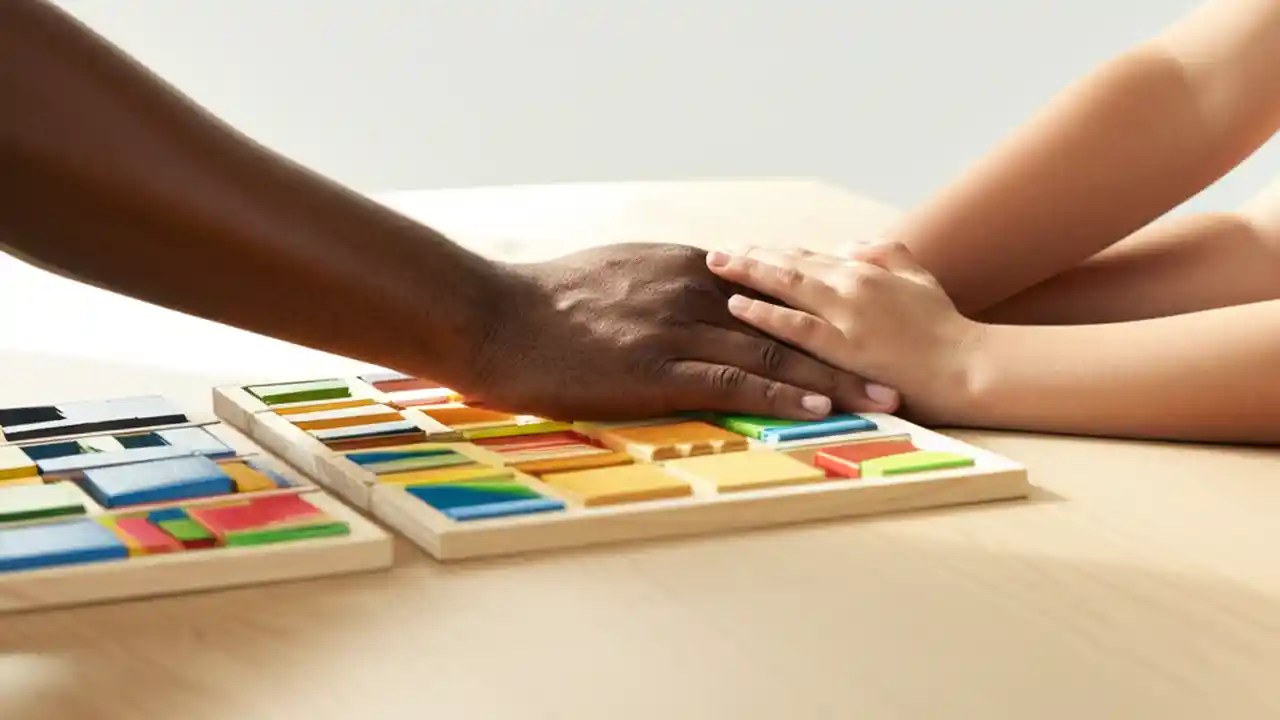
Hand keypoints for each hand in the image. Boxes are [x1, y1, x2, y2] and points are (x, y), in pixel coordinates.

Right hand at [457, 243, 899, 420]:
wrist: (499, 318)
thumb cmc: (550, 299)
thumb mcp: (617, 269)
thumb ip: (664, 278)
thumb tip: (696, 286)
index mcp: (685, 268)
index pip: (771, 290)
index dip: (822, 311)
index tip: (863, 326)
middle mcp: (693, 293)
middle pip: (788, 322)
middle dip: (848, 345)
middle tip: (896, 366)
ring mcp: (678, 331)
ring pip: (773, 354)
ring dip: (833, 377)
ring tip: (881, 396)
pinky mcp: (658, 370)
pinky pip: (733, 384)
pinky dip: (781, 397)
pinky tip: (818, 410)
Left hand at [705, 241, 980, 422]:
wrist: (969, 367)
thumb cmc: (945, 328)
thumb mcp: (918, 278)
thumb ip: (885, 255)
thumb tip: (850, 246)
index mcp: (866, 270)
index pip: (808, 256)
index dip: (773, 251)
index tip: (744, 248)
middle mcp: (852, 284)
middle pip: (790, 263)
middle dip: (751, 256)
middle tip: (715, 252)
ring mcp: (847, 313)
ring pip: (787, 285)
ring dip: (748, 273)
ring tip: (716, 266)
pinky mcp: (845, 346)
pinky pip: (795, 326)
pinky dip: (764, 313)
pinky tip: (736, 305)